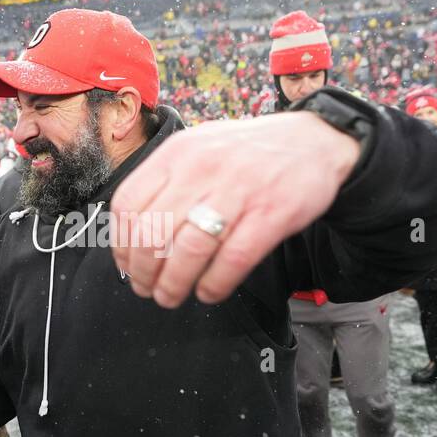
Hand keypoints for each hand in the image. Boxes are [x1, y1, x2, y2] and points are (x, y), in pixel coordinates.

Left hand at [111, 111, 361, 307]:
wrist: (316, 140)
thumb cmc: (249, 153)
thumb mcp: (200, 148)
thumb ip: (167, 182)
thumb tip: (133, 234)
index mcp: (178, 152)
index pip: (128, 204)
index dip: (121, 244)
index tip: (126, 265)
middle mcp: (203, 169)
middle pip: (152, 233)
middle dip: (143, 272)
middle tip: (146, 288)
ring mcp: (238, 191)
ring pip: (188, 251)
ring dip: (173, 284)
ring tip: (170, 296)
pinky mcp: (271, 214)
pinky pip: (232, 260)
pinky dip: (214, 284)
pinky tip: (208, 292)